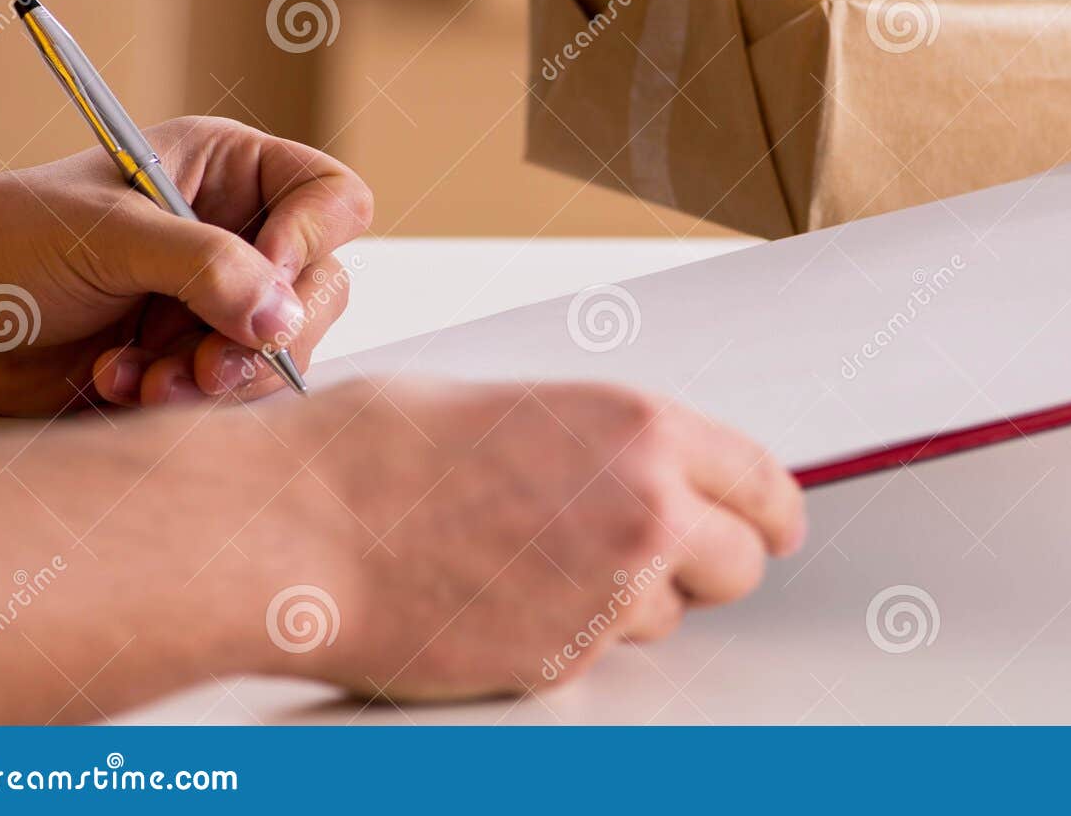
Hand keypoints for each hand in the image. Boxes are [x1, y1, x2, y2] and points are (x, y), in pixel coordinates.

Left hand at [0, 115, 373, 414]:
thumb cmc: (2, 244)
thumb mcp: (104, 233)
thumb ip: (201, 265)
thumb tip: (281, 315)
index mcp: (229, 171)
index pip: (330, 199)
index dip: (309, 241)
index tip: (263, 280)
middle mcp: (239, 233)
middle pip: (320, 286)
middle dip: (261, 334)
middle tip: (206, 361)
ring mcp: (223, 300)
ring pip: (285, 348)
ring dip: (217, 375)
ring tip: (146, 379)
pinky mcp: (199, 358)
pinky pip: (238, 389)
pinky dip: (184, 398)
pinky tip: (120, 383)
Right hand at [280, 378, 806, 699]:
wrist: (298, 528)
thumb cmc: (380, 449)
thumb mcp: (520, 408)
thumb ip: (604, 442)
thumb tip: (635, 465)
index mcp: (642, 428)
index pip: (762, 483)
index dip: (771, 509)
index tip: (773, 521)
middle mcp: (644, 510)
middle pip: (743, 562)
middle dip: (711, 558)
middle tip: (664, 549)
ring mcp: (607, 594)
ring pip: (672, 614)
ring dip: (635, 598)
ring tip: (547, 563)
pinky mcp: (561, 663)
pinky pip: (603, 654)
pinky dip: (575, 635)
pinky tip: (510, 597)